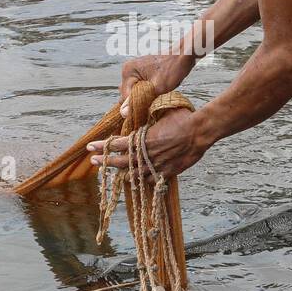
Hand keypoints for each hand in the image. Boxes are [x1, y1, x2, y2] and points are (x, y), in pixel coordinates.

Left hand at [87, 107, 205, 179]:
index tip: (90, 147)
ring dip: (122, 172)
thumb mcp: (161, 112)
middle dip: (106, 161)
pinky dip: (142, 179)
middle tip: (94, 161)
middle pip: (122, 161)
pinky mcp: (168, 172)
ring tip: (112, 172)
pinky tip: (136, 178)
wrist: (201, 131)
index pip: (118, 144)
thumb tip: (130, 111)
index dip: (103, 146)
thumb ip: (145, 115)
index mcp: (144, 139)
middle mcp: (148, 154)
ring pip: (134, 173)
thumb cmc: (182, 118)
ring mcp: (158, 165)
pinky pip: (151, 179)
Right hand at [116, 52, 193, 121]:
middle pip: (127, 94)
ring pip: (134, 92)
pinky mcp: (141, 73)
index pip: (125, 97)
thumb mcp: (157, 88)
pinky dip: (146, 93)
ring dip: (143, 98)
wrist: (183, 56)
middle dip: (139, 101)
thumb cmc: (173, 69)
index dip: (135, 106)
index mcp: (128, 71)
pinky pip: (139, 88)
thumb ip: (139, 100)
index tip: (146, 111)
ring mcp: (134, 71)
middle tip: (153, 103)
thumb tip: (123, 113)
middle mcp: (128, 70)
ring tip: (156, 97)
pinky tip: (156, 94)